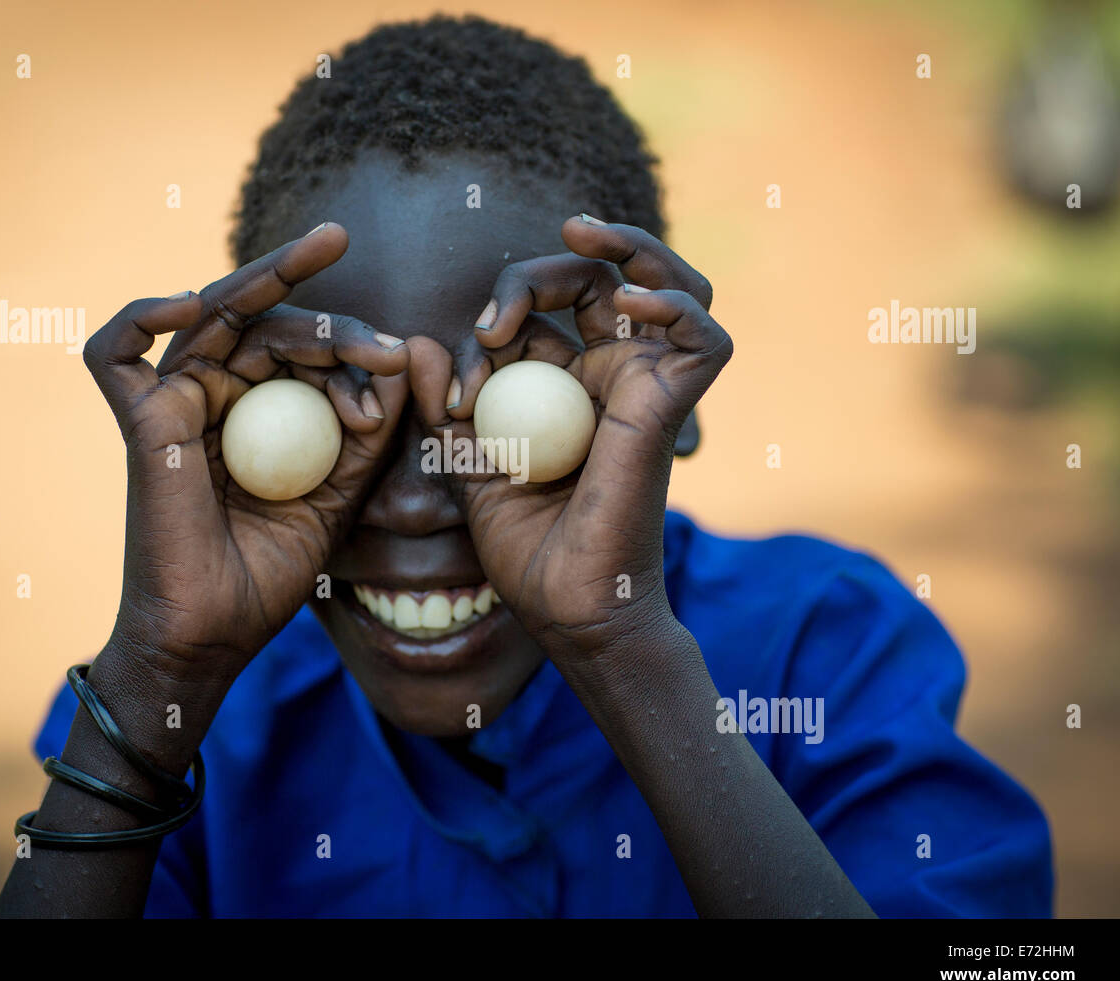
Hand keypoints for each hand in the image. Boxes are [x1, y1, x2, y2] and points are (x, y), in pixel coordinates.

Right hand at [83, 223, 409, 690]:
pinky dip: (145, 313)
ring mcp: (173, 403)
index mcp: (259, 409)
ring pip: (212, 316)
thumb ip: (369, 431)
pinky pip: (116, 350)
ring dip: (268, 290)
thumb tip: (404, 362)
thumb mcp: (342, 491)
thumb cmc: (273, 569)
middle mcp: (214, 395)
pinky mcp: (139, 422)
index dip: (351, 342)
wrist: (217, 632)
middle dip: (323, 309)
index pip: (304, 347)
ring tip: (319, 269)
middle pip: (262, 321)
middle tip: (366, 302)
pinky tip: (196, 302)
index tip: (399, 365)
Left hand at [407, 215, 731, 675]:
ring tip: (586, 233)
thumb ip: (445, 406)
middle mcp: (614, 379)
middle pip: (601, 281)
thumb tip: (416, 344)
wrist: (568, 609)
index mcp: (568, 386)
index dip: (502, 314)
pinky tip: (633, 297)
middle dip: (544, 272)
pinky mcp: (673, 407)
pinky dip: (677, 303)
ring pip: (672, 287)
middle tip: (499, 312)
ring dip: (634, 247)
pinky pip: (703, 335)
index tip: (464, 376)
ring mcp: (648, 388)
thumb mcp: (468, 463)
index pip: (544, 312)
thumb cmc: (525, 547)